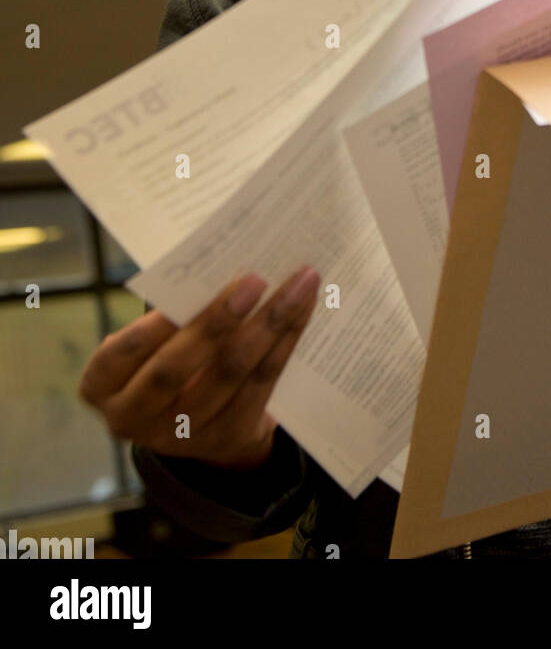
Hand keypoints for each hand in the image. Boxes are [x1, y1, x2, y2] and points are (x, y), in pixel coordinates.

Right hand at [78, 266, 319, 468]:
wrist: (198, 419)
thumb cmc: (170, 353)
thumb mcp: (152, 340)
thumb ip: (172, 310)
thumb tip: (222, 258)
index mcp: (102, 385)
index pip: (124, 351)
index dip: (158, 321)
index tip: (194, 281)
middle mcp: (132, 417)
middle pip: (177, 368)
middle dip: (219, 320)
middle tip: (257, 279)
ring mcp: (180, 436)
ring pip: (230, 375)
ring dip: (269, 325)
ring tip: (297, 286)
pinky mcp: (226, 437)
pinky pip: (262, 384)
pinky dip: (285, 343)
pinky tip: (302, 312)